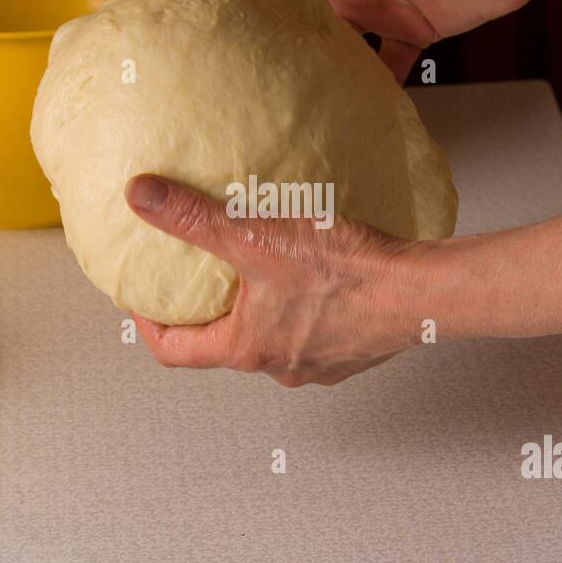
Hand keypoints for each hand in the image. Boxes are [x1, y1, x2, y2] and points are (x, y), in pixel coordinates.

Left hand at [124, 174, 422, 386]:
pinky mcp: (354, 352)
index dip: (150, 325)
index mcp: (247, 349)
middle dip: (211, 312)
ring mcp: (319, 365)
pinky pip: (315, 334)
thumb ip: (194, 218)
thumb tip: (142, 196)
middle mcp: (280, 366)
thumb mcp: (255, 235)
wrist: (419, 292)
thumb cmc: (343, 274)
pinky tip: (315, 277)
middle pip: (225, 345)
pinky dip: (303, 310)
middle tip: (202, 277)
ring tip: (261, 270)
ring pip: (272, 340)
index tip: (144, 300)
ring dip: (260, 311)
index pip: (174, 352)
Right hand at [206, 0, 560, 80]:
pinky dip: (361, 90)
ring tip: (264, 98)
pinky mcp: (409, 33)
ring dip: (298, 63)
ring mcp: (375, 6)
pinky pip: (376, 67)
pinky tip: (342, 118)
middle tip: (210, 59)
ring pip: (323, 39)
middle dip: (249, 24)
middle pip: (283, 1)